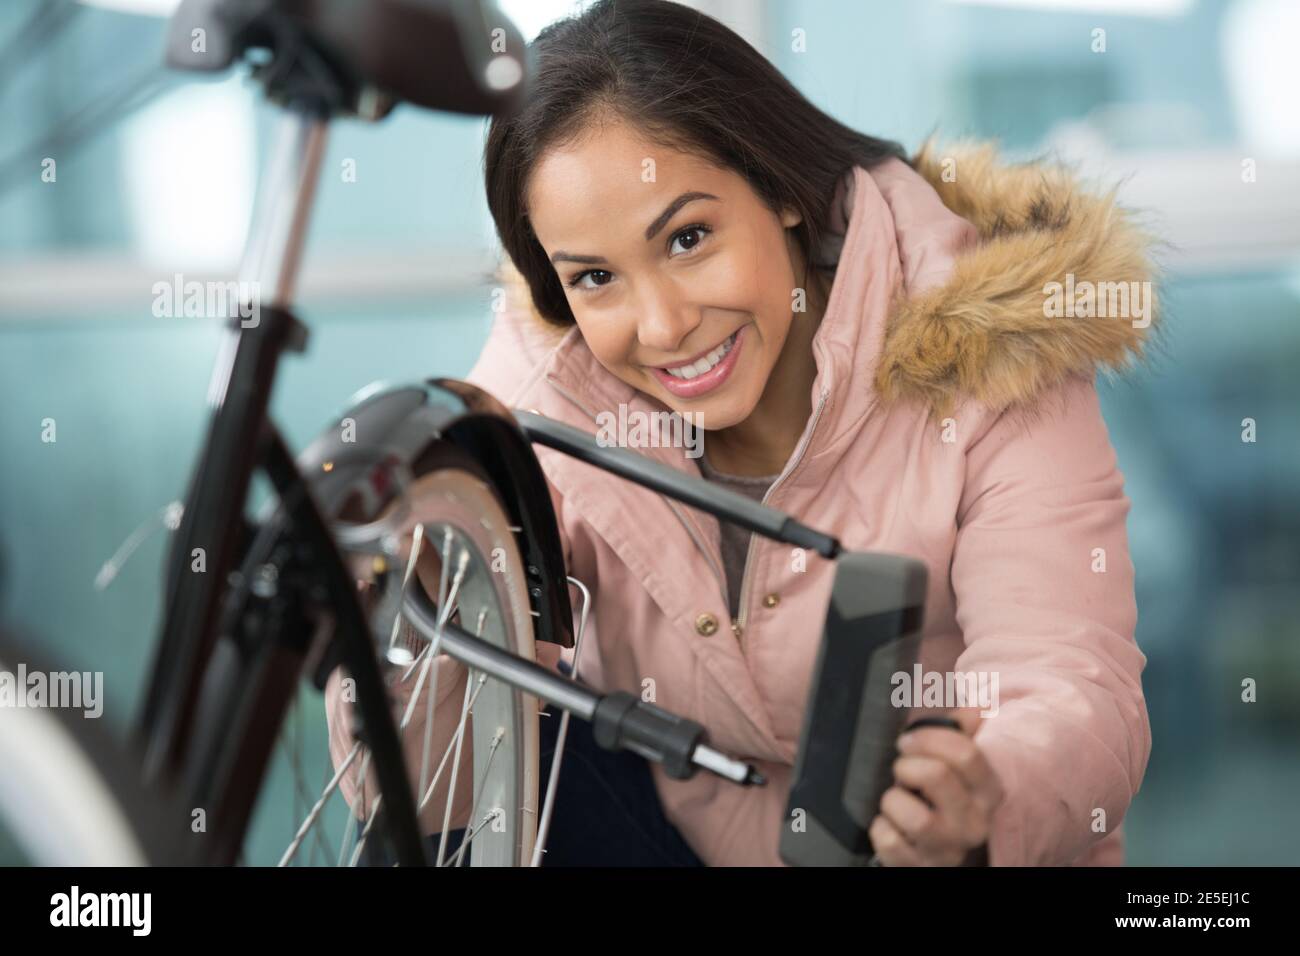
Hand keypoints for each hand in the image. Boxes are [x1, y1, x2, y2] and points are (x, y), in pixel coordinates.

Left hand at [868, 708, 1003, 865]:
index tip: (907, 741)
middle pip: (937, 776)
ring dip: (893, 800)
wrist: (929, 849)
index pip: (967, 754)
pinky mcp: (921, 867)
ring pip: (916, 816)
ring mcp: (949, 849)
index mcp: (988, 792)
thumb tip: (973, 711)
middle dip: (907, 766)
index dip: (928, 739)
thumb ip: (961, 736)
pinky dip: (880, 828)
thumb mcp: (953, 767)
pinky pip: (890, 841)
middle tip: (900, 770)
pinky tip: (888, 824)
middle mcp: (975, 824)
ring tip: (895, 801)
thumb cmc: (936, 798)